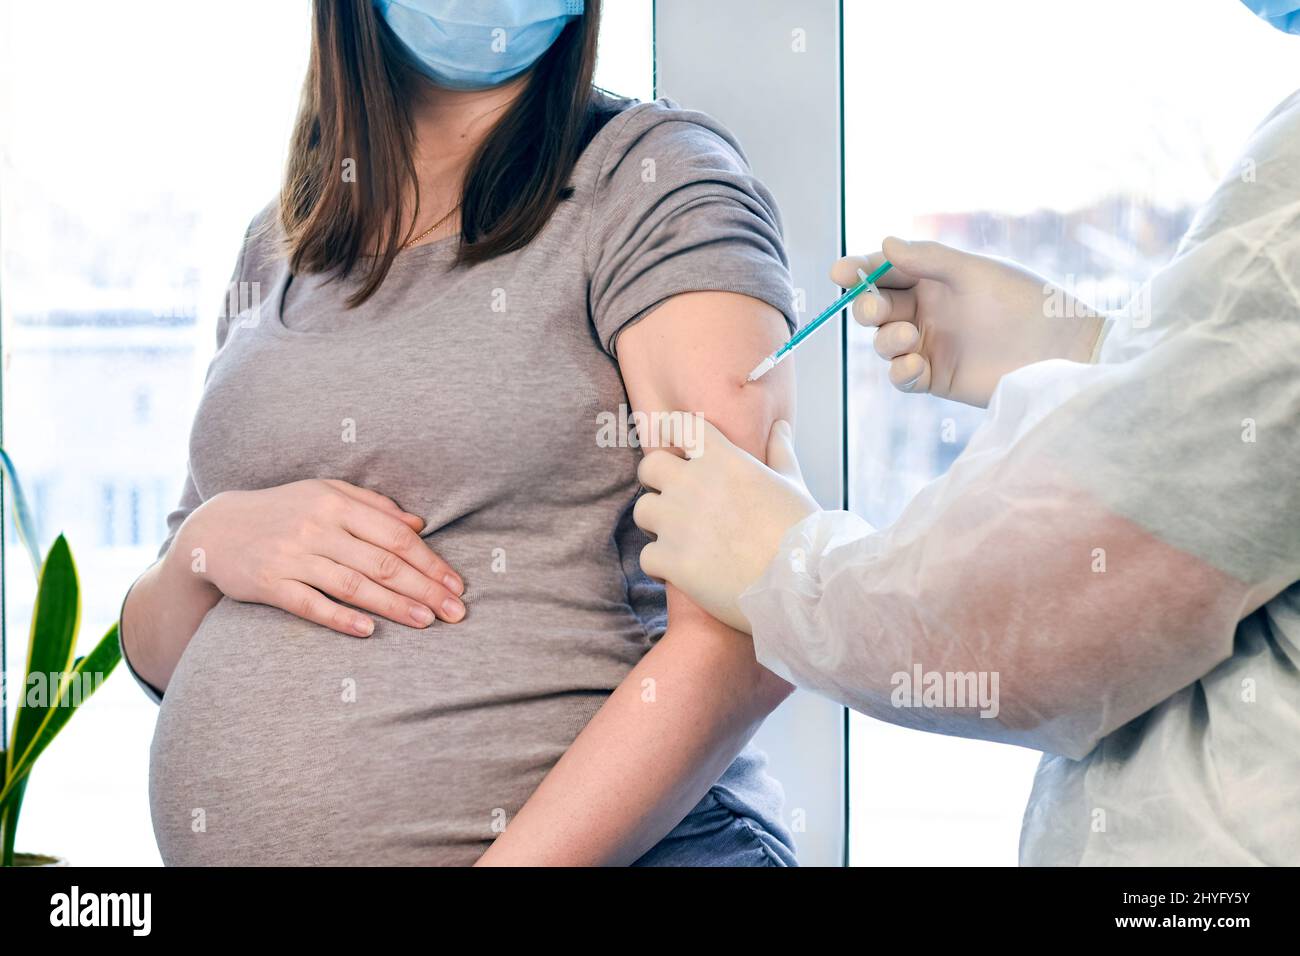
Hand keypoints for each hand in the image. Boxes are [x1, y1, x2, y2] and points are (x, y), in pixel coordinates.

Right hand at [174, 479, 464, 636]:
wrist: (213, 530)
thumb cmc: (283, 511)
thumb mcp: (326, 495)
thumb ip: (374, 507)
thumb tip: (419, 523)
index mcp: (337, 503)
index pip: (396, 535)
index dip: (430, 561)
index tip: (456, 585)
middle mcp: (317, 528)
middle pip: (382, 562)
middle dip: (424, 589)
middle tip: (456, 612)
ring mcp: (292, 556)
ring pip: (353, 584)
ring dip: (394, 606)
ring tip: (427, 623)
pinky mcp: (268, 583)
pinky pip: (310, 603)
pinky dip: (340, 617)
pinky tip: (368, 631)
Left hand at [634, 419, 818, 633]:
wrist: (802, 582)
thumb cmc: (802, 531)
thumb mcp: (793, 483)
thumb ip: (780, 451)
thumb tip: (780, 426)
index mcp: (722, 459)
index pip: (678, 426)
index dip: (673, 436)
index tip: (678, 452)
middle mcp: (693, 484)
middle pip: (648, 468)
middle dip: (657, 483)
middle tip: (675, 502)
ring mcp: (678, 522)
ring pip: (642, 511)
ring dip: (657, 524)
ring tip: (679, 539)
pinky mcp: (672, 560)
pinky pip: (646, 556)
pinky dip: (660, 565)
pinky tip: (680, 572)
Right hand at [838, 237, 1106, 406]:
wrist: (1060, 350)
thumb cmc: (1025, 303)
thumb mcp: (974, 273)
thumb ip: (928, 259)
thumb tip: (883, 244)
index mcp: (933, 279)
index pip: (884, 272)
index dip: (858, 271)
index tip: (840, 271)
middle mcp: (926, 311)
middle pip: (875, 308)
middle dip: (866, 306)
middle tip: (875, 308)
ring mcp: (929, 345)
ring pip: (883, 343)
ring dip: (885, 339)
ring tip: (908, 337)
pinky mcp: (936, 378)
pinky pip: (902, 377)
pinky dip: (900, 372)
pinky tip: (915, 365)